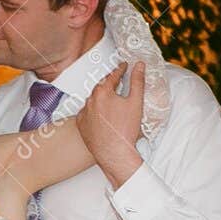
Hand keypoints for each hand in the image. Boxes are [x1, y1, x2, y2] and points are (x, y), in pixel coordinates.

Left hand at [76, 60, 144, 187]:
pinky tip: (103, 115)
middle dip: (110, 84)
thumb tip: (139, 65)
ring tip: (111, 100)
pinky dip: (94, 112)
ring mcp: (84, 114)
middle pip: (101, 88)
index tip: (124, 66)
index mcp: (102, 92)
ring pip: (93, 101)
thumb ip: (137, 81)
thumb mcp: (136, 102)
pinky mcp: (81, 126)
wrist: (114, 154)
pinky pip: (87, 114)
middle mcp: (89, 101)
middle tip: (118, 82)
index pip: (112, 76)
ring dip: (102, 98)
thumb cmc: (125, 130)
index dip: (120, 70)